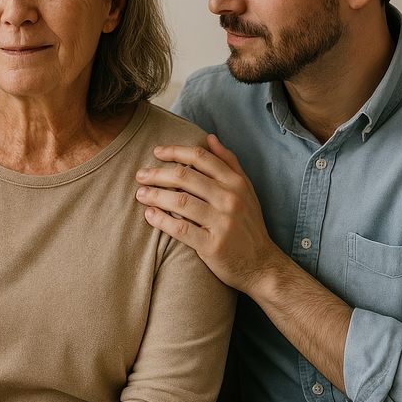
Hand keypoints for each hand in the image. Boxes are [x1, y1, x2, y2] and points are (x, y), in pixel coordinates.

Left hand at [134, 133, 282, 293]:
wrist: (261, 265)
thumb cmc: (248, 225)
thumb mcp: (246, 190)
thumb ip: (229, 163)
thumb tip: (210, 137)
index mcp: (236, 182)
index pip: (200, 157)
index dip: (175, 151)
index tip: (156, 152)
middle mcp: (230, 199)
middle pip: (185, 177)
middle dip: (158, 173)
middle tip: (140, 175)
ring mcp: (222, 222)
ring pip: (180, 201)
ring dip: (155, 195)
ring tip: (140, 194)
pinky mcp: (213, 245)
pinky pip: (180, 228)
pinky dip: (161, 220)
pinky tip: (149, 215)